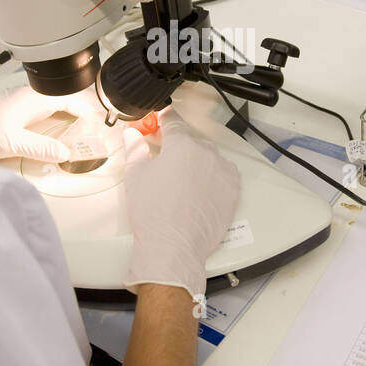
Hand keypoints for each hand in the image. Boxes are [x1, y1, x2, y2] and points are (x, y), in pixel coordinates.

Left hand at [0, 83, 108, 162]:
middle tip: (100, 130)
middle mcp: (27, 98)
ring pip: (54, 107)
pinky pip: (43, 115)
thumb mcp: (10, 143)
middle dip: (84, 112)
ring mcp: (19, 106)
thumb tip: (67, 152)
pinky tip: (57, 137)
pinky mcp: (12, 116)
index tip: (104, 123)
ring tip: (84, 134)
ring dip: (71, 118)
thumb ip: (40, 147)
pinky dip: (57, 124)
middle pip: (65, 99)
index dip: (90, 108)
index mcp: (30, 98)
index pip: (71, 96)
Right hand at [123, 111, 239, 297]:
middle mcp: (206, 153)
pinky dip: (212, 177)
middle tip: (164, 159)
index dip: (163, 119)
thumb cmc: (154, 214)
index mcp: (182, 145)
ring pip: (208, 157)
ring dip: (196, 161)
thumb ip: (135, 148)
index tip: (160, 120)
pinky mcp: (233, 190)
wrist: (174, 246)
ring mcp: (222, 171)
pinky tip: (198, 190)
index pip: (173, 121)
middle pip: (191, 140)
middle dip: (178, 145)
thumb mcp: (135, 175)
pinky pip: (223, 174)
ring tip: (181, 181)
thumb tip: (132, 135)